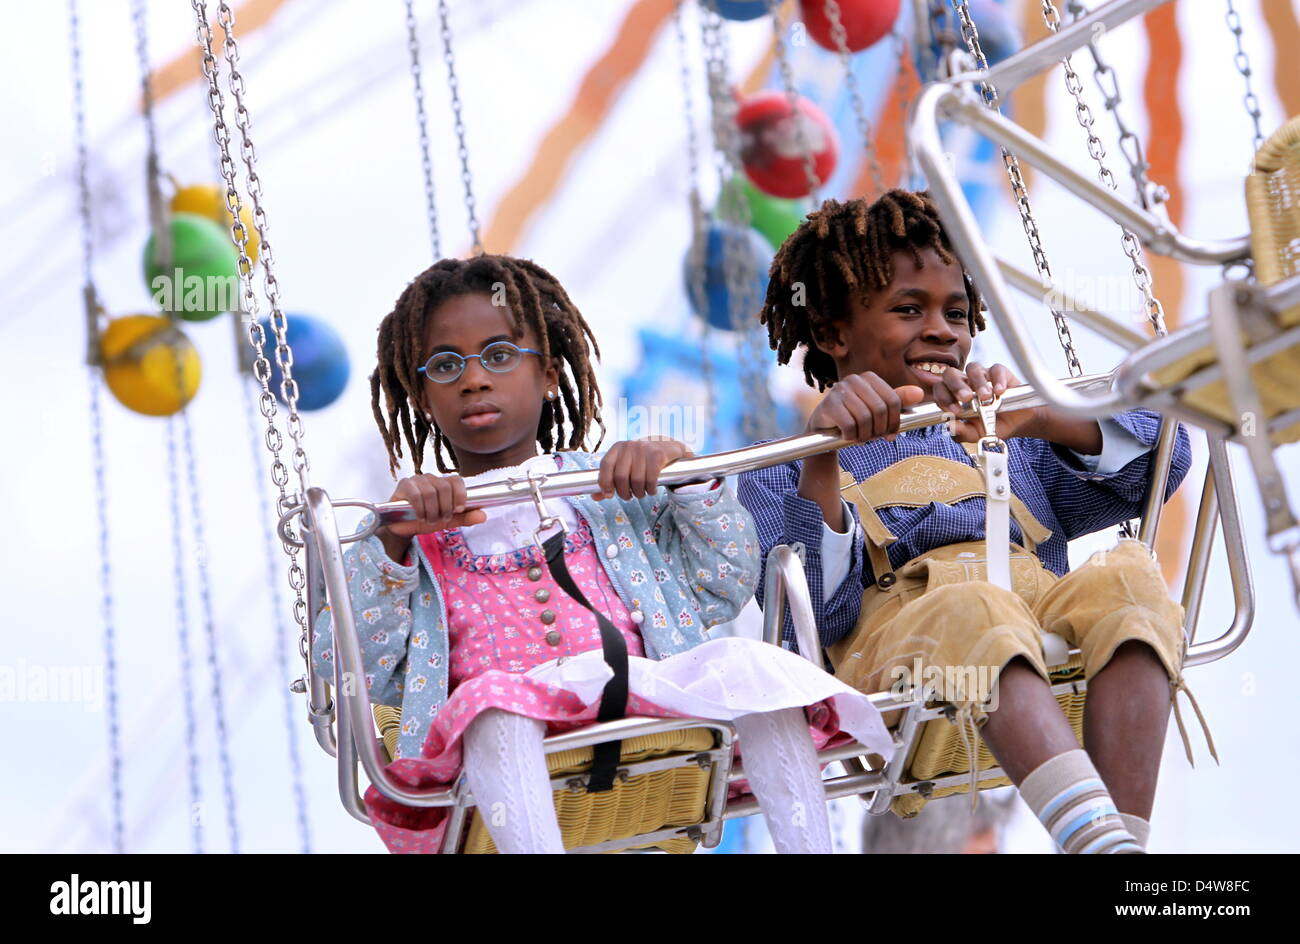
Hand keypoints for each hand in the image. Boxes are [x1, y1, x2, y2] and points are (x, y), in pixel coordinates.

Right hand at [376, 474, 487, 560]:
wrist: (403, 527)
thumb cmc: (426, 519)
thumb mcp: (448, 520)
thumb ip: (465, 518)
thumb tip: (483, 516)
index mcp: (443, 483)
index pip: (457, 480)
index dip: (460, 494)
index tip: (458, 510)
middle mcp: (431, 478)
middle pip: (444, 487)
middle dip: (445, 507)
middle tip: (441, 519)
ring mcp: (417, 480)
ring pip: (431, 492)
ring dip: (432, 511)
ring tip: (429, 520)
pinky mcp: (404, 485)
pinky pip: (416, 495)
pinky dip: (420, 509)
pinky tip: (420, 517)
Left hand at [594, 438, 692, 499]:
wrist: (668, 449)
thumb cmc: (642, 461)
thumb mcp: (625, 466)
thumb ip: (610, 481)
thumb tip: (595, 497)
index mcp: (617, 448)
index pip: (605, 465)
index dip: (604, 482)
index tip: (608, 495)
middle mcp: (629, 446)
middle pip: (621, 477)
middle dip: (624, 493)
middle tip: (628, 497)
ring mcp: (644, 449)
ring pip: (636, 481)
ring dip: (638, 493)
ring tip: (641, 493)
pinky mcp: (657, 455)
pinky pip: (651, 480)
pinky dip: (650, 490)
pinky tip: (651, 490)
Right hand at [804, 372, 925, 443]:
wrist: (823, 428)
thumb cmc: (854, 418)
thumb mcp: (878, 410)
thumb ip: (897, 401)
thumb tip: (919, 393)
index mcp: (869, 378)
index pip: (893, 400)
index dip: (895, 422)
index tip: (890, 435)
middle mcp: (854, 379)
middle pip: (880, 409)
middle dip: (879, 430)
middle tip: (873, 438)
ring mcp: (839, 390)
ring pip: (864, 418)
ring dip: (864, 435)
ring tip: (860, 438)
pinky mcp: (828, 404)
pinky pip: (849, 425)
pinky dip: (851, 436)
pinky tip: (847, 436)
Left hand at [931, 361, 1043, 441]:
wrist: (1017, 423)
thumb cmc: (992, 425)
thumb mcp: (976, 434)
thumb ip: (962, 433)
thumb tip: (950, 426)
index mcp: (953, 396)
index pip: (940, 389)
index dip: (943, 397)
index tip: (955, 411)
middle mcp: (965, 383)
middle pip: (951, 374)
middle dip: (956, 386)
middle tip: (965, 399)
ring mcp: (982, 376)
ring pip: (973, 368)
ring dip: (977, 383)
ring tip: (986, 397)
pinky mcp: (1001, 373)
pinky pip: (996, 369)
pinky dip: (997, 380)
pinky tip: (1000, 392)